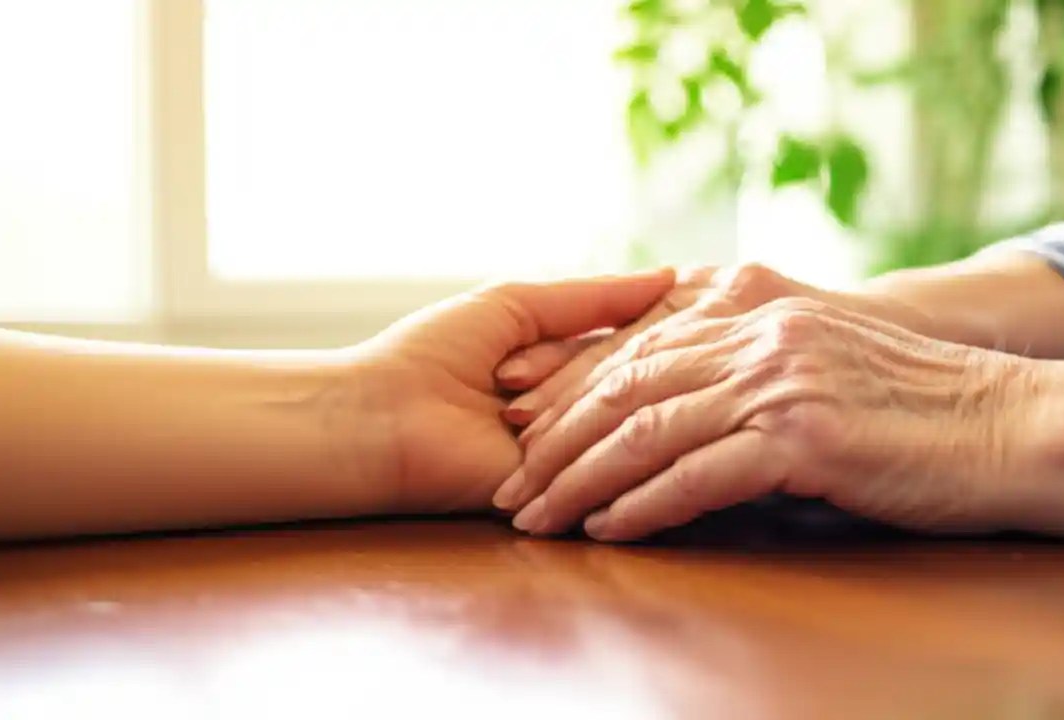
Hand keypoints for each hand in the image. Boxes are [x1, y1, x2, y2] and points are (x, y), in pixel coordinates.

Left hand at [349, 270, 673, 512]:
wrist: (380, 421)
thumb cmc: (430, 355)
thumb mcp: (515, 306)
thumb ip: (590, 297)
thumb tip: (669, 276)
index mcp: (552, 359)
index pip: (622, 342)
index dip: (647, 326)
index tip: (683, 309)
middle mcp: (563, 404)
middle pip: (626, 382)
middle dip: (634, 362)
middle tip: (665, 350)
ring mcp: (563, 450)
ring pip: (618, 420)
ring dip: (612, 400)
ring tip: (615, 384)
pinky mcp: (558, 491)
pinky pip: (601, 466)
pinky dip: (604, 442)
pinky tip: (631, 418)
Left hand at [500, 297, 1030, 540]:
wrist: (1013, 427)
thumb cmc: (920, 409)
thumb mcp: (828, 361)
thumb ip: (755, 362)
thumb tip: (684, 405)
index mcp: (760, 305)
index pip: (636, 345)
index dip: (568, 388)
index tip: (520, 428)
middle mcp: (761, 332)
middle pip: (625, 384)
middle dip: (554, 438)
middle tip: (511, 484)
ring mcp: (782, 380)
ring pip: (648, 429)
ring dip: (581, 479)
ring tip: (538, 517)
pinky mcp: (805, 436)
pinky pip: (699, 474)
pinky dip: (645, 505)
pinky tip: (610, 529)